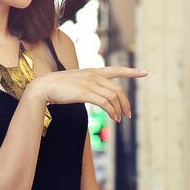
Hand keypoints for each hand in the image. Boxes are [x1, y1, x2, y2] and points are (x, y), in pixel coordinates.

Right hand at [26, 66, 147, 122]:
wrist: (44, 87)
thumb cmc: (58, 87)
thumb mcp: (76, 82)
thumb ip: (88, 84)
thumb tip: (95, 94)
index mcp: (93, 71)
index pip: (116, 70)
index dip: (132, 72)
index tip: (145, 72)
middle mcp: (94, 75)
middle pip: (117, 89)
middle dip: (125, 102)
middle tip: (128, 114)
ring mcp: (89, 83)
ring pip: (112, 97)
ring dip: (118, 110)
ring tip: (119, 119)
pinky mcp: (85, 93)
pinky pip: (105, 103)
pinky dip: (112, 111)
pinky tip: (113, 118)